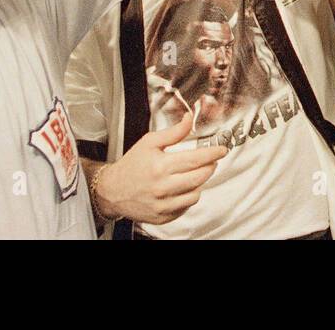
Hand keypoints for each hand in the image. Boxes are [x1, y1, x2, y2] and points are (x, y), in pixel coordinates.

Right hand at [92, 113, 226, 225]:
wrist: (112, 191)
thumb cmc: (131, 165)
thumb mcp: (149, 142)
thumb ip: (173, 132)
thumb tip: (189, 118)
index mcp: (160, 166)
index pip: (196, 159)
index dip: (213, 154)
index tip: (222, 150)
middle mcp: (163, 187)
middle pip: (200, 177)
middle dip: (210, 166)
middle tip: (210, 160)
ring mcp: (163, 204)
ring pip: (196, 194)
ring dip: (199, 182)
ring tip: (191, 174)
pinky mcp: (163, 217)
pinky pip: (186, 206)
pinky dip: (188, 196)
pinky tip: (181, 187)